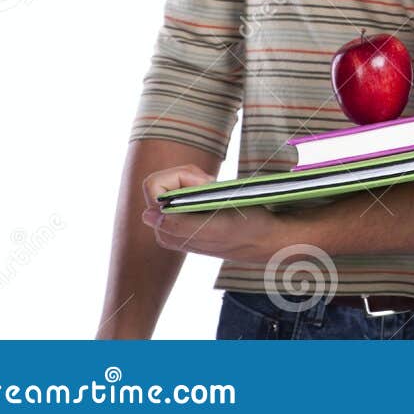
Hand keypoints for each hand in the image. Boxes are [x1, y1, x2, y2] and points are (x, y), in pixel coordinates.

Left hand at [140, 165, 290, 262]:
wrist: (266, 237)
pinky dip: (200, 185)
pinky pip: (182, 189)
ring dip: (196, 181)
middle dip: (188, 176)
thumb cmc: (248, 228)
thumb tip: (147, 215)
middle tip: (212, 184)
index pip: (156, 186)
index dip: (181, 177)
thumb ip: (179, 224)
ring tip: (216, 191)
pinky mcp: (187, 216)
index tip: (205, 183)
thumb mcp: (218, 225)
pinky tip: (216, 195)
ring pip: (173, 184)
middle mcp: (166, 226)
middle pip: (162, 183)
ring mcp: (176, 221)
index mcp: (167, 229)